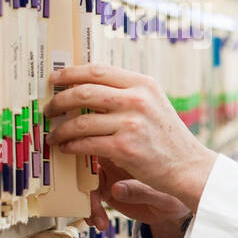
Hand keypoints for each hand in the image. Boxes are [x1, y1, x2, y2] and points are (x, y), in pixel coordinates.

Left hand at [43, 63, 218, 212]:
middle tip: (49, 109)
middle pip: (83, 92)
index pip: (98, 70)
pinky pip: (85, 143)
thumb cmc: (167, 137)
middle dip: (59, 101)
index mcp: (143, 84)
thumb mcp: (153, 104)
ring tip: (55, 135)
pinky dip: (70, 146)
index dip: (70, 73)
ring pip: (80, 121)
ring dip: (60, 129)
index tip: (54, 78)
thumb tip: (86, 86)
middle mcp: (138, 100)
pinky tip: (67, 148)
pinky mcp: (125, 148)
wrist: (188, 166)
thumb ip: (126, 93)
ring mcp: (131, 124)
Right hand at [85, 157, 192, 231]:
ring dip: (87, 202)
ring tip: (98, 220)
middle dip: (81, 185)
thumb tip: (115, 189)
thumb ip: (140, 191)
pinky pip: (91, 196)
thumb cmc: (174, 194)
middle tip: (89, 205)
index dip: (83, 159)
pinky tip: (98, 222)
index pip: (100, 146)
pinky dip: (90, 210)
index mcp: (129, 150)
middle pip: (85, 164)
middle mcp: (115, 159)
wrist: (177, 207)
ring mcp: (109, 174)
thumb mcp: (162, 196)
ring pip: (85, 182)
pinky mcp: (107, 189)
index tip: (79, 178)